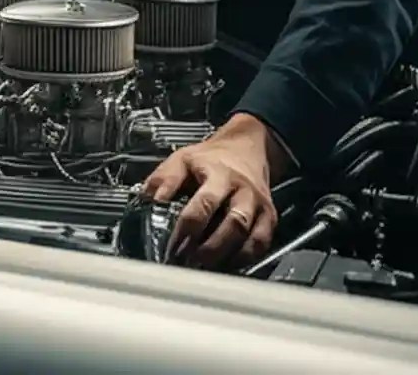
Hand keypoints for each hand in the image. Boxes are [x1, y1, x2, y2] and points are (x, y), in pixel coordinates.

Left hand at [143, 113, 290, 270]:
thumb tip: (148, 199)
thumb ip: (165, 179)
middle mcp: (244, 191)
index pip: (205, 203)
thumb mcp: (183, 159)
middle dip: (210, 248)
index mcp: (220, 175)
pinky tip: (225, 265)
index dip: (188, 227)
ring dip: (228, 257)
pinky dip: (245, 259)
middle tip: (188, 261)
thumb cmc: (211, 159)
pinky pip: (262, 244)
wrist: (247, 150)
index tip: (173, 245)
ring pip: (252, 237)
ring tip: (204, 267)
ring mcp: (259, 206)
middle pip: (234, 224)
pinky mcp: (269, 218)